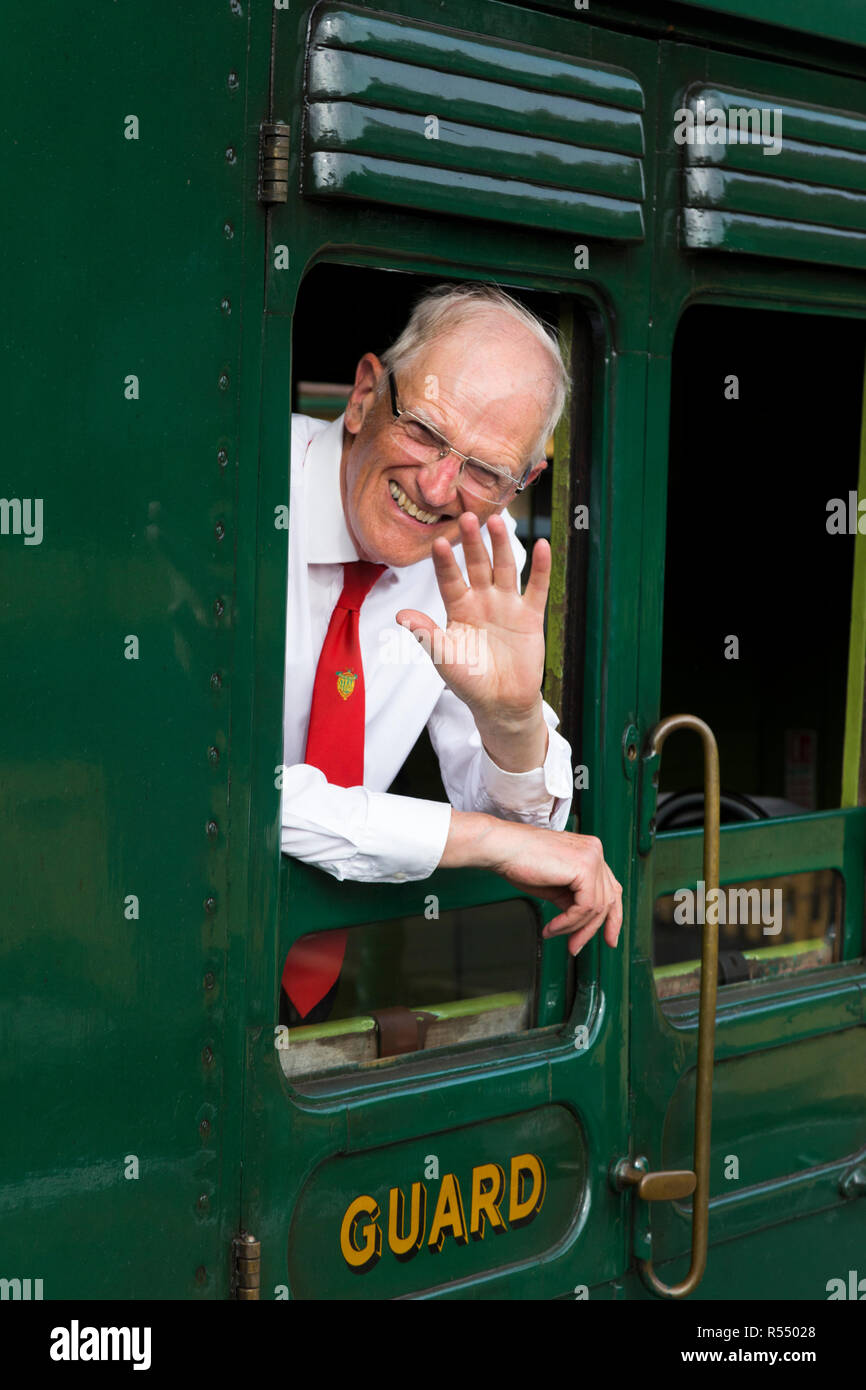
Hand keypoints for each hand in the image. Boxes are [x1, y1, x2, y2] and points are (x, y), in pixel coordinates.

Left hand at [395, 512, 549, 727]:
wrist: (500, 703)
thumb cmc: (469, 681)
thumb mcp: (444, 657)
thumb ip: (426, 633)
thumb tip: (401, 614)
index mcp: (458, 608)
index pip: (449, 579)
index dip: (445, 562)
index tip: (439, 542)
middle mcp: (482, 600)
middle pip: (477, 565)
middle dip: (473, 542)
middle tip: (467, 516)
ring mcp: (507, 605)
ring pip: (505, 568)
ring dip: (502, 545)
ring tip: (497, 521)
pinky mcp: (530, 615)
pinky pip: (536, 587)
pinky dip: (540, 567)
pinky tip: (542, 544)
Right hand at [448, 816, 622, 956]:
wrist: (503, 848)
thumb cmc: (521, 862)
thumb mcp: (555, 885)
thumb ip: (573, 899)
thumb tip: (581, 922)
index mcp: (590, 852)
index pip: (612, 889)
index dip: (613, 918)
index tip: (608, 939)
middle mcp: (595, 851)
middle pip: (608, 901)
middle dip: (591, 930)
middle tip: (575, 947)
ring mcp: (592, 857)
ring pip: (597, 907)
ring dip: (574, 928)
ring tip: (554, 932)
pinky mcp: (584, 866)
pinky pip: (585, 906)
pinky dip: (569, 922)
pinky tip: (554, 927)